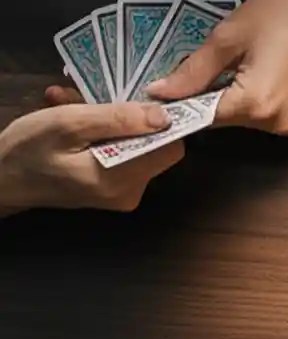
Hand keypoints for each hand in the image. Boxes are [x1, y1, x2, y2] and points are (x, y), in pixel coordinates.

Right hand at [0, 103, 182, 216]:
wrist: (1, 179)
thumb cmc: (27, 150)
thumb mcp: (68, 124)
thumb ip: (117, 119)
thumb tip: (163, 116)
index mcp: (122, 179)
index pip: (171, 149)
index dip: (161, 122)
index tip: (140, 99)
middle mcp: (130, 192)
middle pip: (152, 147)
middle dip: (126, 117)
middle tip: (90, 97)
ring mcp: (121, 193)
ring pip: (133, 147)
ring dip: (107, 121)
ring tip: (70, 103)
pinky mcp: (111, 188)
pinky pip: (118, 154)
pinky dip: (100, 134)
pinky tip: (72, 117)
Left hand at [143, 0, 287, 136]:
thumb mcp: (230, 37)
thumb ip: (193, 72)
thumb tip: (161, 93)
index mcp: (256, 105)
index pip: (204, 118)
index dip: (183, 104)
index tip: (165, 94)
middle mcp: (278, 124)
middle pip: (229, 119)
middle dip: (215, 96)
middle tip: (216, 64)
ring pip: (251, 119)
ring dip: (240, 99)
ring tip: (247, 65)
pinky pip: (273, 117)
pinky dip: (262, 101)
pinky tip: (267, 73)